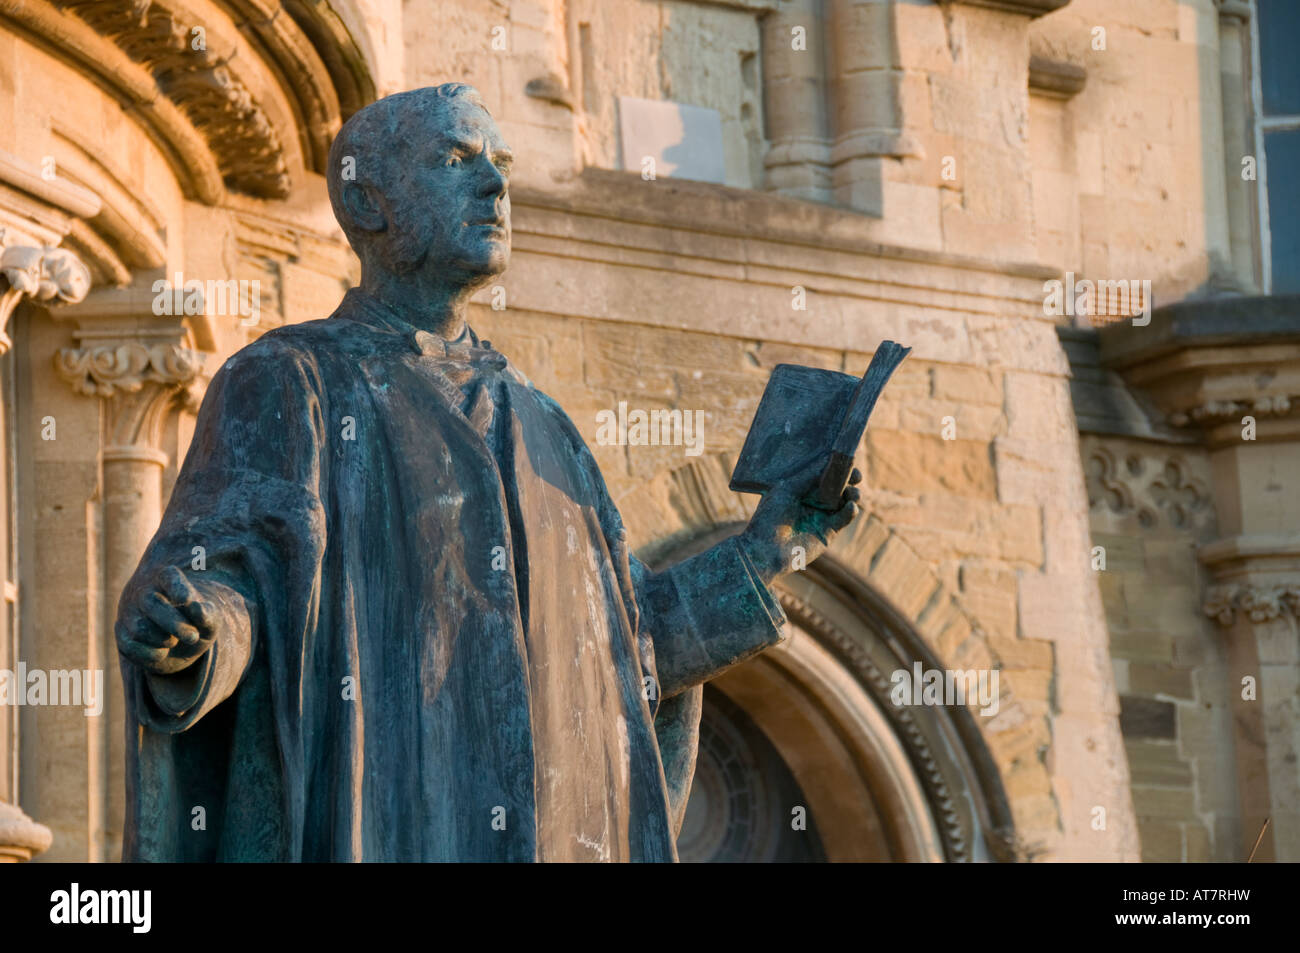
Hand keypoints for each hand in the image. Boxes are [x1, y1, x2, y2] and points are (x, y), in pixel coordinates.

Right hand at [116, 566, 218, 675]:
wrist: (178, 642)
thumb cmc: (196, 623)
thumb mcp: (209, 620)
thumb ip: (207, 614)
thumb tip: (196, 607)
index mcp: (168, 580)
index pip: (169, 577)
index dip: (177, 587)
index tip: (187, 599)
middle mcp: (144, 591)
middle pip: (152, 603)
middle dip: (174, 624)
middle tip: (194, 637)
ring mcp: (129, 612)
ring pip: (140, 628)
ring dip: (164, 640)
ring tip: (174, 641)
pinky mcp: (121, 633)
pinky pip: (131, 646)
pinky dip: (152, 654)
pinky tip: (162, 652)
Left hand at [739, 462, 862, 585]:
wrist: (767, 549)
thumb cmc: (770, 516)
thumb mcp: (787, 489)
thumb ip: (809, 475)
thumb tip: (829, 458)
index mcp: (802, 487)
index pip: (824, 472)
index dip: (837, 466)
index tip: (847, 460)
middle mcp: (813, 500)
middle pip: (838, 485)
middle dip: (850, 479)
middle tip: (856, 476)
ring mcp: (822, 515)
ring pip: (845, 501)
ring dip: (853, 494)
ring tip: (851, 494)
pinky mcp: (829, 532)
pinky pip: (844, 518)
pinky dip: (850, 511)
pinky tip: (850, 506)